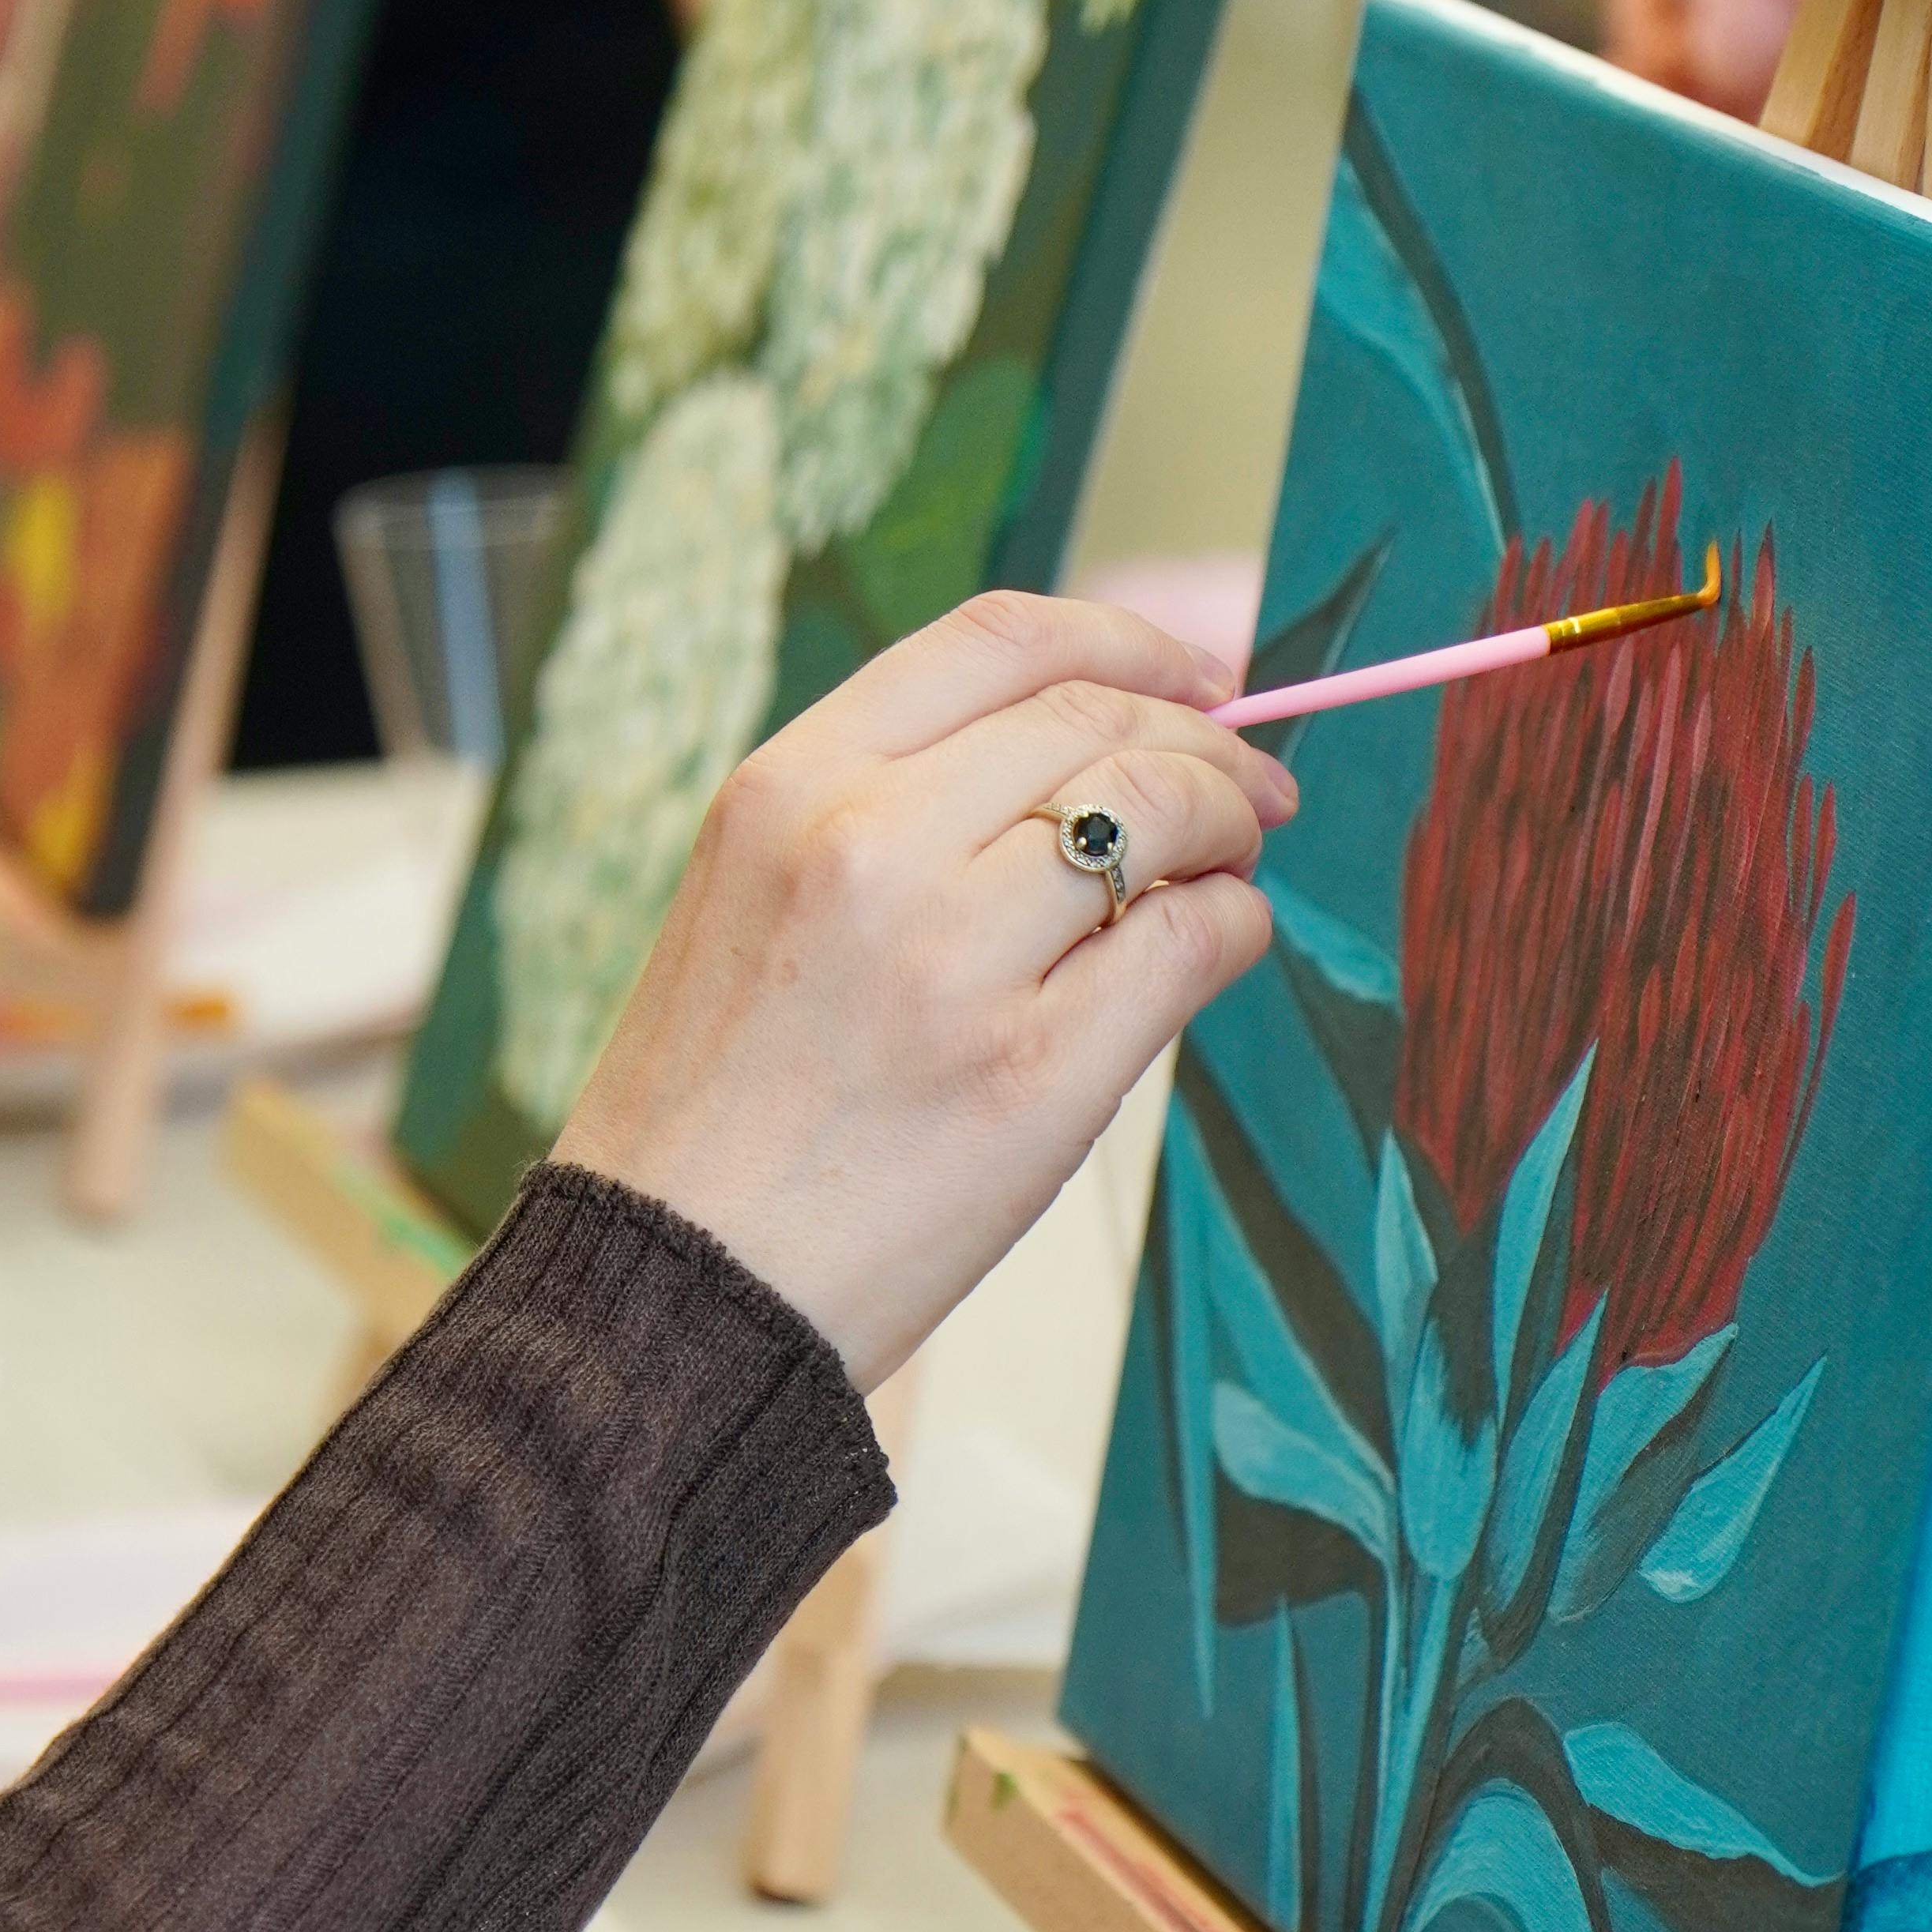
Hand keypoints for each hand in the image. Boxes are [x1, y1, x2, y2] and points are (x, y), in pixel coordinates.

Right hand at [556, 586, 1295, 1388]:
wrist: (679, 1289)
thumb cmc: (720, 1116)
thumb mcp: (756, 906)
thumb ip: (888, 820)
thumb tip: (1088, 762)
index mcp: (788, 788)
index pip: (995, 642)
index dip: (1123, 643)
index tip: (1193, 674)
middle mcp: (866, 846)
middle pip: (1094, 720)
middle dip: (1204, 739)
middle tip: (1251, 786)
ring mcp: (952, 958)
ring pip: (1158, 812)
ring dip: (1229, 824)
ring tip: (1235, 864)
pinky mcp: (1032, 1072)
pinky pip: (1189, 944)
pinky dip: (1235, 927)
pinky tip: (1221, 944)